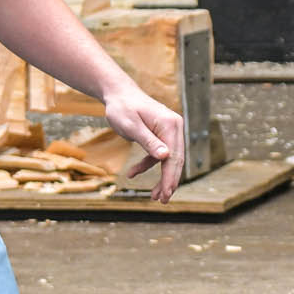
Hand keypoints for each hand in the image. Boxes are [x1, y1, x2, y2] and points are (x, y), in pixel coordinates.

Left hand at [104, 85, 185, 202]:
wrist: (117, 94)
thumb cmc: (122, 107)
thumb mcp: (132, 126)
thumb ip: (149, 142)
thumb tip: (166, 157)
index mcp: (171, 125)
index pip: (174, 157)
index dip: (170, 178)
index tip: (165, 194)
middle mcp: (174, 128)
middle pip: (176, 160)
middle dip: (169, 182)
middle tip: (162, 200)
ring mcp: (168, 132)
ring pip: (169, 160)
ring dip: (161, 178)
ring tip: (154, 196)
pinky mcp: (161, 135)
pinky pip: (157, 155)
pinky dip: (146, 165)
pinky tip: (133, 174)